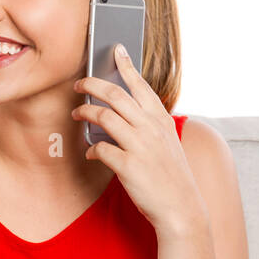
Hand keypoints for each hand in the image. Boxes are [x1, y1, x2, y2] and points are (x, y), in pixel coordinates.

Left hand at [71, 44, 207, 236]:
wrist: (181, 208)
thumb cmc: (171, 176)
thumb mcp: (167, 143)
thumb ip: (149, 126)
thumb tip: (123, 115)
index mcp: (161, 120)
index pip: (141, 85)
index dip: (126, 66)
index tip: (116, 50)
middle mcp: (151, 128)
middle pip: (115, 95)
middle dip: (92, 84)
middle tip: (80, 84)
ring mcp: (140, 146)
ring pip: (104, 117)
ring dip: (85, 112)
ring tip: (77, 114)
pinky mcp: (128, 166)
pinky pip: (100, 150)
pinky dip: (92, 149)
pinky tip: (91, 152)